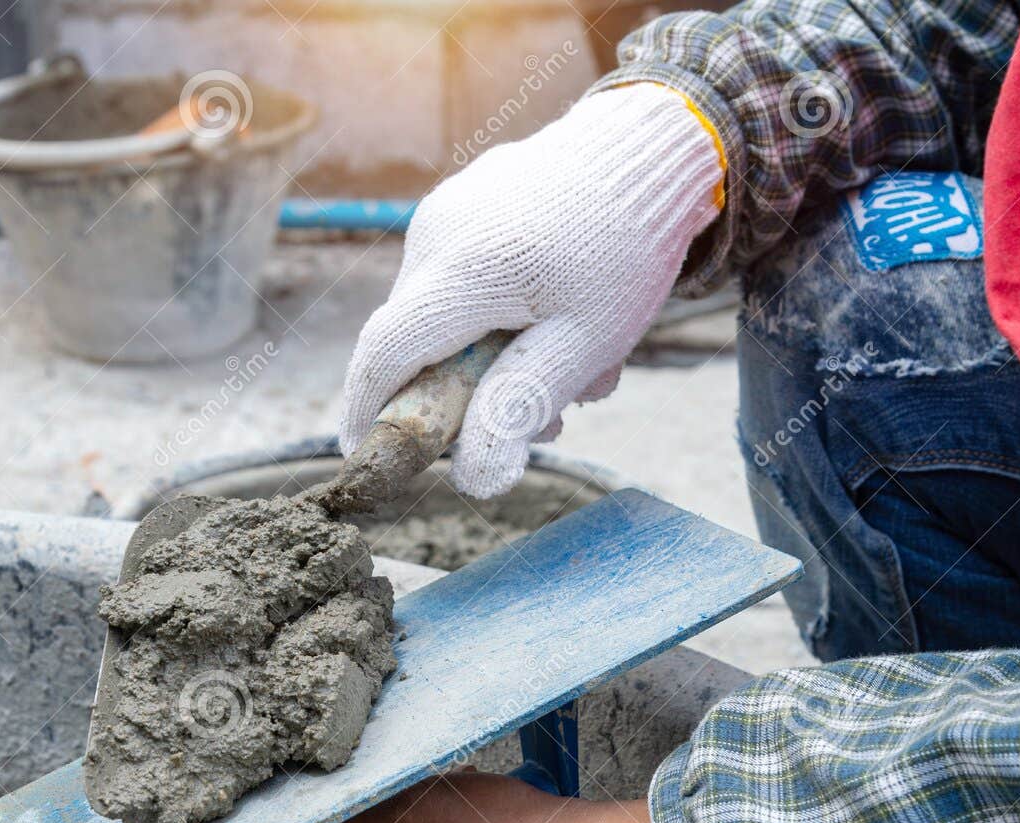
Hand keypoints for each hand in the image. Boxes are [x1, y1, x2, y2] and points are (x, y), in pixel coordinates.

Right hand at [339, 83, 722, 498]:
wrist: (654, 144)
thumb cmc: (626, 248)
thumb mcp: (583, 344)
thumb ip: (518, 409)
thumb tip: (472, 480)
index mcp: (463, 269)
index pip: (385, 354)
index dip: (367, 411)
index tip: (365, 453)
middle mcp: (436, 233)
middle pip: (415, 338)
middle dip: (465, 391)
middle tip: (547, 420)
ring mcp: (445, 210)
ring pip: (440, 310)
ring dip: (492, 353)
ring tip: (574, 360)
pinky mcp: (461, 200)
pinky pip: (459, 276)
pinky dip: (497, 312)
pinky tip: (557, 314)